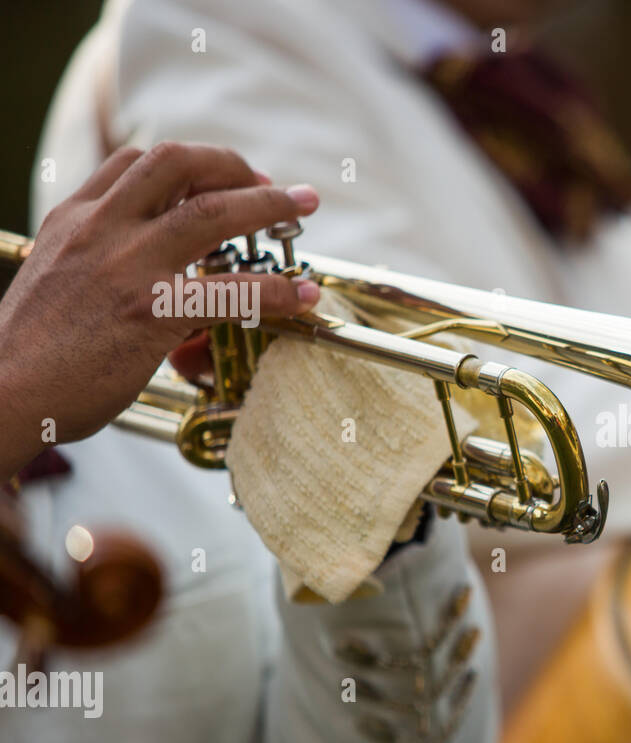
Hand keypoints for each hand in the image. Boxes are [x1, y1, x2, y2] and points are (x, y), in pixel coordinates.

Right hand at [0, 142, 320, 478]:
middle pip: (176, 163)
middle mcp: (100, 230)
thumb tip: (158, 288)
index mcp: (73, 220)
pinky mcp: (153, 311)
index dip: (186, 161)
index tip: (218, 173)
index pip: (133, 163)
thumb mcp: (57, 287)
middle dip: (232, 163)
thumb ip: (101, 270)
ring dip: (267, 203)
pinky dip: (279, 289)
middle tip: (269, 182)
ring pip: (213, 212)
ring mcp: (128, 266)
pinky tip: (302, 295)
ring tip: (302, 205)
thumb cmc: (27, 357)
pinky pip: (234, 290)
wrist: (0, 396)